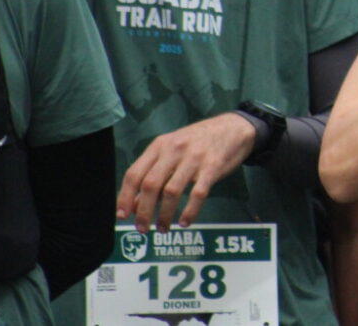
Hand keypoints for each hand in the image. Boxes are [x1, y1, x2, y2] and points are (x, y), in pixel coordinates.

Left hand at [116, 113, 256, 232]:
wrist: (234, 127)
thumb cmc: (199, 141)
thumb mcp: (173, 150)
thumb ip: (154, 172)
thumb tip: (135, 203)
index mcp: (160, 145)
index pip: (135, 173)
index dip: (125, 197)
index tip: (122, 216)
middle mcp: (174, 150)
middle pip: (151, 185)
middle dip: (144, 211)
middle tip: (143, 229)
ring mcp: (194, 158)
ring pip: (172, 192)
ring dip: (165, 215)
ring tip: (163, 228)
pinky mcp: (213, 167)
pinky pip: (198, 194)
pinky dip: (189, 212)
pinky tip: (185, 222)